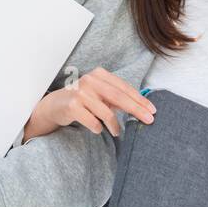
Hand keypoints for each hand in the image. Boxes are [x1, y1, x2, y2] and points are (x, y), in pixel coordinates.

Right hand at [22, 67, 154, 141]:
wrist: (55, 105)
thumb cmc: (83, 100)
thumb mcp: (100, 94)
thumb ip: (117, 97)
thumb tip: (142, 107)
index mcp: (100, 74)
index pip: (124, 88)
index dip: (140, 99)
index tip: (152, 109)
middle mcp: (90, 80)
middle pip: (119, 97)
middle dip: (136, 110)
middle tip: (149, 120)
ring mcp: (80, 92)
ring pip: (107, 112)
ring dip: (115, 125)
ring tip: (117, 132)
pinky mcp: (72, 105)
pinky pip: (93, 121)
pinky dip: (98, 128)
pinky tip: (98, 129)